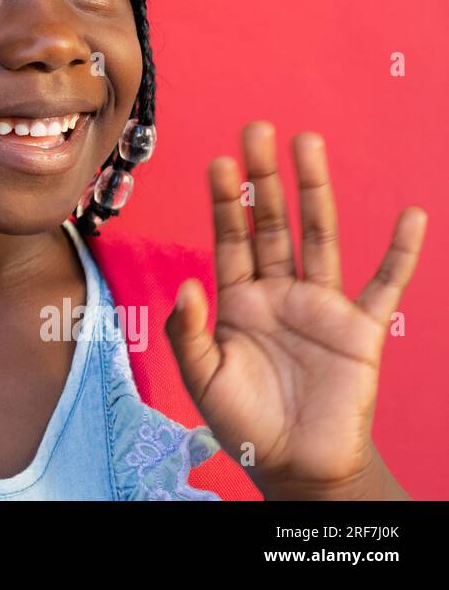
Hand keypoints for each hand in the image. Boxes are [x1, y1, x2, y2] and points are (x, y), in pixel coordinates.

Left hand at [164, 121, 426, 499]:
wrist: (295, 466)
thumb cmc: (243, 422)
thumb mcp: (201, 377)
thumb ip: (187, 330)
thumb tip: (187, 284)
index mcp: (239, 300)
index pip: (231, 237)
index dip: (226, 200)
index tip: (219, 160)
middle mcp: (279, 292)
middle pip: (273, 223)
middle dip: (265, 177)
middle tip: (256, 129)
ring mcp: (322, 306)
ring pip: (320, 236)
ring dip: (315, 191)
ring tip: (307, 144)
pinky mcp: (361, 330)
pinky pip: (385, 285)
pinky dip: (399, 252)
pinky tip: (409, 216)